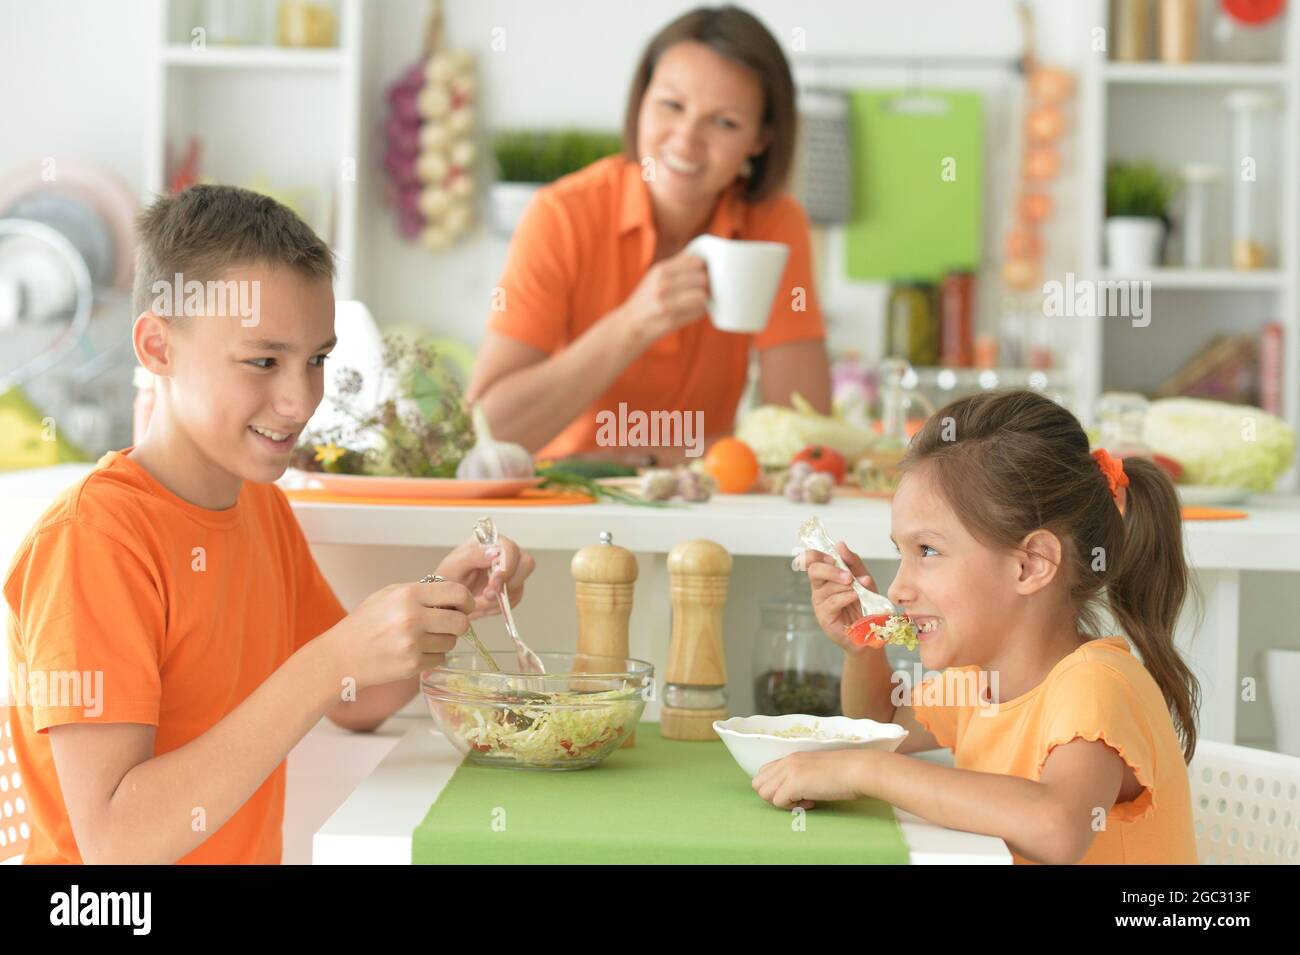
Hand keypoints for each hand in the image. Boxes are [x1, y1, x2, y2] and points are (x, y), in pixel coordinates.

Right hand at [326, 579, 473, 687]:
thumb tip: (453, 596)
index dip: (466, 600)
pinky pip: (440, 658)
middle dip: (459, 623)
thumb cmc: (365, 623)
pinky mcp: (413, 665)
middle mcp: (413, 618)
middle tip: (447, 624)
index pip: (457, 592)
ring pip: (451, 642)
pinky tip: (415, 652)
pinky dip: (432, 656)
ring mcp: (413, 644)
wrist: (341, 655)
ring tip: (423, 638)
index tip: (464, 606)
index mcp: (408, 594)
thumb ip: (421, 592)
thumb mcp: (389, 595)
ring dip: (443, 640)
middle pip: (461, 622)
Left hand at [435, 534, 535, 618]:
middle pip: (526, 564)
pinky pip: (514, 599)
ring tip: (477, 602)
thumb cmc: (448, 577)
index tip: (494, 583)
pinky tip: (482, 604)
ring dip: (499, 598)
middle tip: (487, 595)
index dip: (507, 566)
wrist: (448, 597)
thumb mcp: (453, 565)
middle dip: (508, 583)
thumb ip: (472, 556)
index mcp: (491, 542)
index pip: (510, 549)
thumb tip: (494, 553)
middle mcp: (505, 554)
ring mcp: (511, 572)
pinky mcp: (512, 589)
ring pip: (519, 584)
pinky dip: (498, 606)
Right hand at [617, 250, 709, 348]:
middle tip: (700, 290)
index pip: (697, 262)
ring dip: (702, 300)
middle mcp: (663, 284)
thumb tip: (702, 258)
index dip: (703, 269)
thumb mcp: (656, 275)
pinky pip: (698, 313)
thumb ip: (677, 265)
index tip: (701, 275)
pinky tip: (689, 312)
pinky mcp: (672, 320)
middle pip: (702, 279)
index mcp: (661, 270)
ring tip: (694, 302)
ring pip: (702, 296)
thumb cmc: (647, 298)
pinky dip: (697, 312)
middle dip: (704, 285)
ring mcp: (667, 303)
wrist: (630, 324)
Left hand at [752, 750, 874, 809]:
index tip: (795, 792)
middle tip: (794, 799)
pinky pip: (778, 802)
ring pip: (764, 793)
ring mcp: (789, 772)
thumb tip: (795, 792)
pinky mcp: (794, 784)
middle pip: (758, 783)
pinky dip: (792, 807)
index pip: (764, 772)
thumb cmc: (844, 771)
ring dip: (781, 801)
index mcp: (792, 757)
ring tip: (802, 801)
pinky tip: (810, 803)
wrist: (857, 769)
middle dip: (773, 795)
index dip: (776, 786)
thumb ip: (801, 775)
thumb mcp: (816, 768)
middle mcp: (787, 762)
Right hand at [799, 542, 878, 654]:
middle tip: (848, 576)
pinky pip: (832, 602)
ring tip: (858, 591)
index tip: (831, 556)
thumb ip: (852, 561)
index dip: (816, 555)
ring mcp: (820, 603)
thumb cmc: (865, 604)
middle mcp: (819, 588)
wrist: (872, 630)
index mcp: (826, 576)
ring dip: (844, 586)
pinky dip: (845, 597)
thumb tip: (840, 544)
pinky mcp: (824, 617)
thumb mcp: (863, 578)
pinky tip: (854, 597)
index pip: (810, 560)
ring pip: (825, 587)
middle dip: (832, 570)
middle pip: (814, 570)